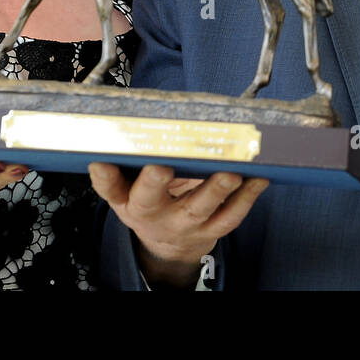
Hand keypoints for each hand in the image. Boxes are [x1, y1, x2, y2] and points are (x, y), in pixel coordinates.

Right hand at [89, 163, 267, 287]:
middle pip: (150, 202)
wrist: (169, 242)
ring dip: (214, 190)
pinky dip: (247, 197)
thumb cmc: (150, 199)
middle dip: (154, 183)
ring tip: (229, 171)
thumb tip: (139, 116)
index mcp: (128, 200)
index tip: (102, 162)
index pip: (110, 189)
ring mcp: (183, 225)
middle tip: (162, 167)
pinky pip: (230, 216)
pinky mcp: (211, 230)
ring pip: (198, 210)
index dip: (105, 177)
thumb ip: (131, 160)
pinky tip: (258, 177)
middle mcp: (152, 215)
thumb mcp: (130, 186)